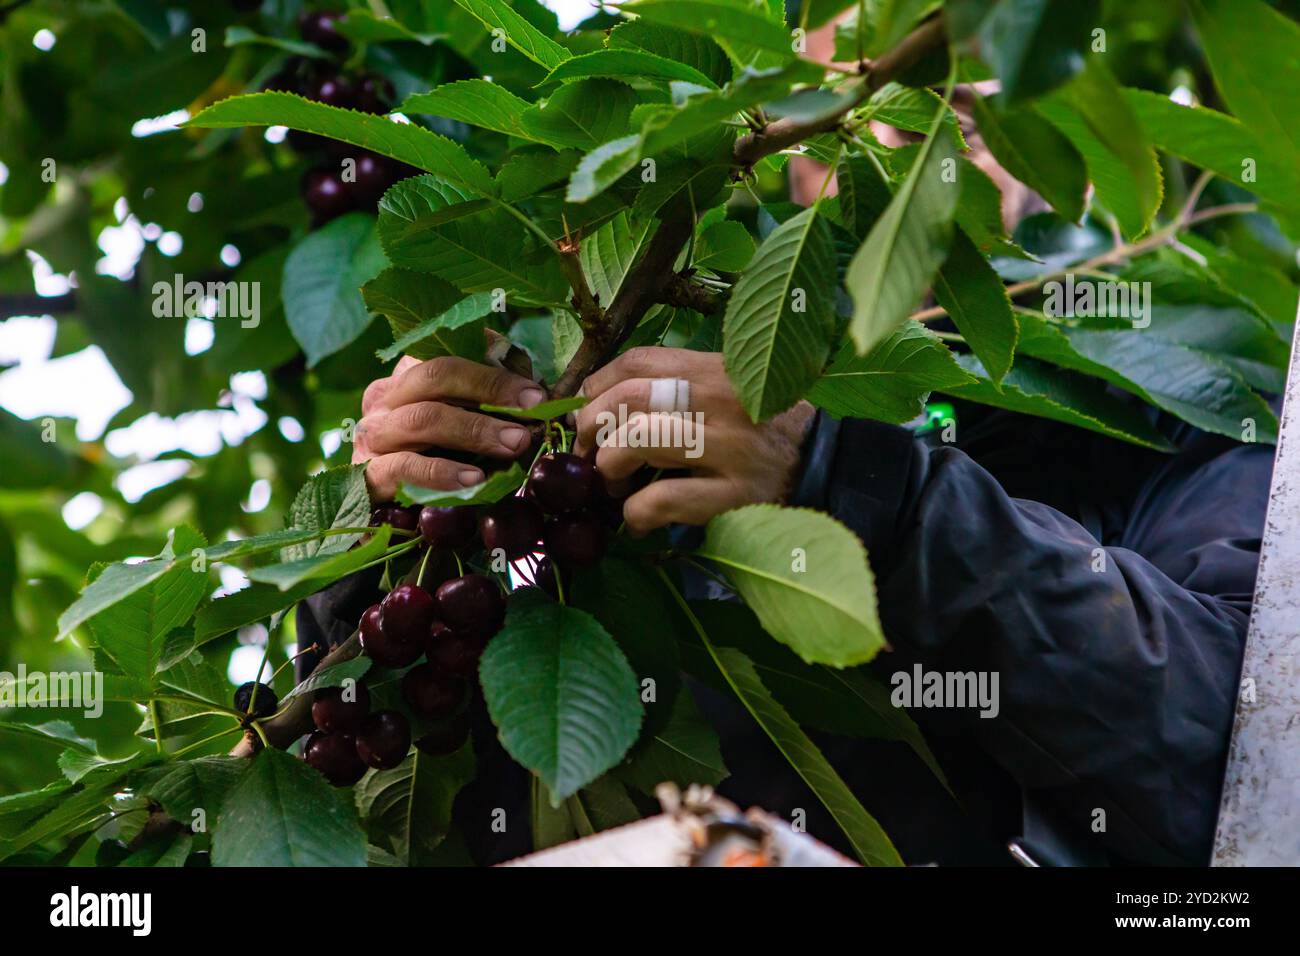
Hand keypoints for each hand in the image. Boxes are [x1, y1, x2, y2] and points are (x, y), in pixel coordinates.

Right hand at [354, 355, 545, 499]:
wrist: (386, 508)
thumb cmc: (436, 456)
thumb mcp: (464, 423)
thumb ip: (491, 402)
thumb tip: (535, 393)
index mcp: (407, 376)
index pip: (449, 356)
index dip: (494, 372)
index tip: (535, 393)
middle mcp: (385, 399)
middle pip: (434, 377)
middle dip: (488, 391)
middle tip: (531, 413)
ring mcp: (373, 435)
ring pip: (421, 419)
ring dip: (474, 431)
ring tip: (513, 445)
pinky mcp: (368, 474)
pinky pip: (403, 466)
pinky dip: (442, 471)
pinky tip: (473, 479)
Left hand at [573, 347, 815, 533]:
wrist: (825, 466)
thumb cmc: (766, 428)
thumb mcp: (731, 388)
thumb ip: (680, 385)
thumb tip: (606, 401)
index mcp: (715, 370)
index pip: (638, 361)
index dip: (598, 386)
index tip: (588, 411)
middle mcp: (720, 401)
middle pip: (628, 398)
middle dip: (592, 428)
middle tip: (589, 454)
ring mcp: (728, 449)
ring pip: (639, 441)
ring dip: (610, 466)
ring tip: (614, 485)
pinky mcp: (734, 496)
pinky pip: (662, 500)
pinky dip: (636, 513)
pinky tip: (639, 520)